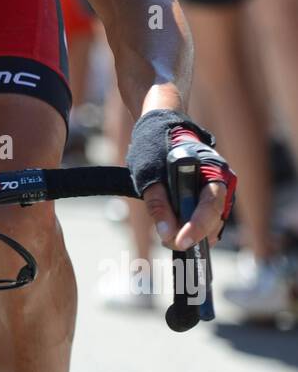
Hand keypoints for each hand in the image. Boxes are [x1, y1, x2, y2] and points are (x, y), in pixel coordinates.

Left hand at [126, 110, 236, 250]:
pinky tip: (178, 231)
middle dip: (193, 234)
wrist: (162, 129)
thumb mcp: (149, 173)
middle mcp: (221, 180)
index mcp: (211, 168)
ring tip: (169, 236)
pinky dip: (194, 229)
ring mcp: (218, 190)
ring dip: (193, 233)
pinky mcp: (211, 198)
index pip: (210, 204)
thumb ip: (158, 204)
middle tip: (169, 242)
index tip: (180, 241)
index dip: (197, 226)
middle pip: (215, 218)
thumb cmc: (155, 147)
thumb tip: (167, 234)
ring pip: (213, 223)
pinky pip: (208, 220)